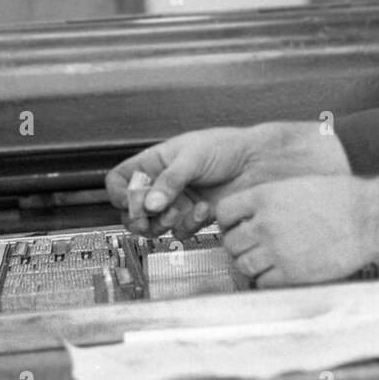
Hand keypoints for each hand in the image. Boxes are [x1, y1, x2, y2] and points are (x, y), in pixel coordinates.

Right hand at [105, 123, 350, 240]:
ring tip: (181, 210)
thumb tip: (149, 203)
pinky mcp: (195, 217)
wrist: (259, 163)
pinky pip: (179, 232)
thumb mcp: (192, 157)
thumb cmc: (227, 147)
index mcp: (155, 162)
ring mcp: (178, 202)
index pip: (120, 181)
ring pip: (153, 225)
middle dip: (140, 216)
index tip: (130, 200)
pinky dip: (190, 225)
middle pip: (131, 210)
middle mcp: (162, 184)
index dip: (119, 193)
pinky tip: (205, 210)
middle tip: (153, 215)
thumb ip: (169, 180)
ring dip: (165, 222)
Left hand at [216, 175, 372, 287]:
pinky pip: (262, 282)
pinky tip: (280, 272)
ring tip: (267, 261)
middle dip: (240, 245)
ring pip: (243, 265)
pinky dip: (267, 280)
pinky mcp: (292, 273)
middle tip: (253, 246)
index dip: (229, 221)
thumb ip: (273, 200)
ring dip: (251, 264)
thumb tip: (254, 214)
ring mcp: (278, 250)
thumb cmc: (342, 198)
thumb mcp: (300, 186)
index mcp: (266, 197)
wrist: (369, 217)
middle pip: (231, 242)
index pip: (224, 212)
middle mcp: (266, 223)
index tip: (238, 225)